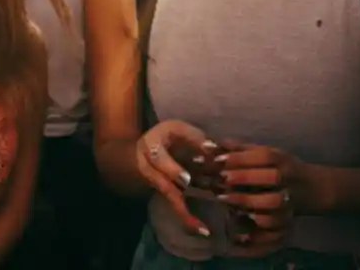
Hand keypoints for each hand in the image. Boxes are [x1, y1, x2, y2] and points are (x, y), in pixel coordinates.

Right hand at [136, 120, 214, 236]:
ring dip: (187, 214)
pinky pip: (176, 206)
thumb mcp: (177, 128)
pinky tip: (204, 230)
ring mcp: (157, 183)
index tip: (186, 180)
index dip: (172, 170)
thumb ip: (194, 137)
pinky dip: (188, 218)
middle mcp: (150, 169)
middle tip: (199, 210)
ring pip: (172, 199)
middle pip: (164, 187)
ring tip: (203, 229)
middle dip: (181, 203)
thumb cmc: (166, 136)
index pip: (159, 159)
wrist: (144, 149)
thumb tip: (214, 148)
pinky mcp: (167, 192)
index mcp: (151, 147)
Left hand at [214, 142, 303, 256]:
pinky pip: (275, 225)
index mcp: (281, 159)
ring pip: (274, 202)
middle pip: (273, 177)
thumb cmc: (278, 167)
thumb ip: (237, 150)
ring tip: (224, 199)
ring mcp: (291, 200)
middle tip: (221, 178)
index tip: (218, 159)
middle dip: (245, 177)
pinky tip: (239, 218)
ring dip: (248, 201)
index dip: (241, 158)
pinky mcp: (289, 219)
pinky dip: (257, 223)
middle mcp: (288, 178)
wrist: (310, 188)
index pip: (264, 156)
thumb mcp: (263, 154)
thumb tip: (207, 145)